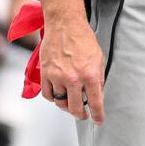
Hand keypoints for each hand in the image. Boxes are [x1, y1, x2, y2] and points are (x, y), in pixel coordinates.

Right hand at [39, 0, 104, 123]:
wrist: (65, 24)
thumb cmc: (83, 39)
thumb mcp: (98, 58)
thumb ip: (98, 78)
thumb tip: (97, 94)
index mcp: (90, 74)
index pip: (95, 103)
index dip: (97, 115)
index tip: (98, 120)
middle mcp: (74, 78)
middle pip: (75, 108)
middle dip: (81, 114)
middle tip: (83, 114)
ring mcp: (58, 77)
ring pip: (60, 102)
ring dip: (66, 106)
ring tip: (70, 103)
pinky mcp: (46, 73)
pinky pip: (48, 94)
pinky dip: (53, 97)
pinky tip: (58, 94)